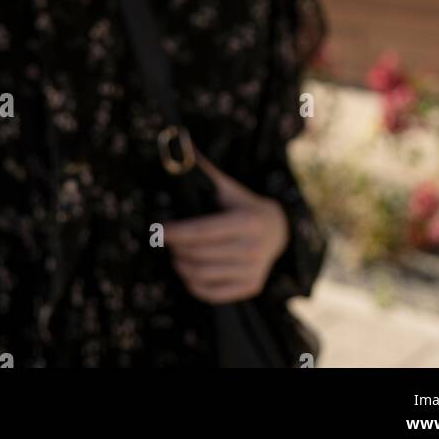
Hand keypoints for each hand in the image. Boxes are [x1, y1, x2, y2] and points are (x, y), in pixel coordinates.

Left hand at [162, 152, 290, 303]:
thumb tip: (179, 145)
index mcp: (248, 221)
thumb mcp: (229, 188)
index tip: (159, 229)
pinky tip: (187, 271)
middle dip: (176, 248)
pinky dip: (193, 285)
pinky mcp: (251, 287)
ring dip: (181, 266)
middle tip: (164, 240)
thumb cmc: (243, 205)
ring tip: (174, 255)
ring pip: (203, 275)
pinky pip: (212, 293)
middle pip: (200, 254)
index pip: (204, 231)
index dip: (178, 232)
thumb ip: (204, 172)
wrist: (279, 230)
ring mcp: (255, 271)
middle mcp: (254, 248)